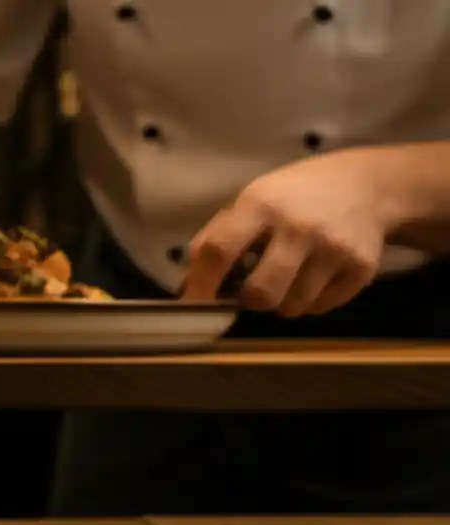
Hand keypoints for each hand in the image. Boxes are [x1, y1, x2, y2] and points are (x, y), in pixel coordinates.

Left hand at [181, 150, 391, 316]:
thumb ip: (218, 236)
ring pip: (292, 306)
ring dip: (281, 303)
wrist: (366, 185)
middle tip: (253, 291)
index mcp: (261, 205)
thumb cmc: (294, 196)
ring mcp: (333, 248)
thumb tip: (189, 284)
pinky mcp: (361, 267)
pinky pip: (321, 307)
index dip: (202, 283)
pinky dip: (310, 302)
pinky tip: (313, 278)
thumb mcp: (253, 200)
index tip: (194, 304)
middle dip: (250, 301)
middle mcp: (298, 227)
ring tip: (287, 279)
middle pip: (261, 292)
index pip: (220, 250)